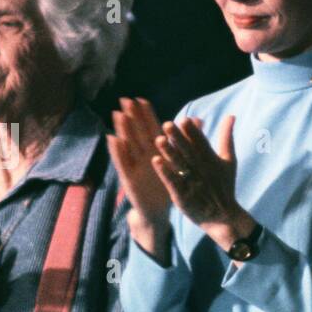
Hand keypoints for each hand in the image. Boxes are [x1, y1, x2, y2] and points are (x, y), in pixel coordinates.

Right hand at [108, 97, 173, 258]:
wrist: (158, 211)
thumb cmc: (168, 185)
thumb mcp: (179, 163)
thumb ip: (188, 141)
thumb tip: (198, 121)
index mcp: (155, 151)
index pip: (150, 129)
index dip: (146, 115)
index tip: (142, 99)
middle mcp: (142, 156)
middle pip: (136, 133)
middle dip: (131, 117)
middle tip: (125, 100)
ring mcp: (134, 166)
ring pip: (128, 145)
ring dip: (122, 130)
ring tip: (118, 115)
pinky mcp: (129, 179)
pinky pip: (123, 163)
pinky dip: (117, 151)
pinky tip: (113, 139)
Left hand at [151, 115, 252, 251]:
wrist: (223, 217)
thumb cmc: (224, 186)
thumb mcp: (229, 160)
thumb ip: (227, 137)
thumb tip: (231, 115)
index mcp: (210, 159)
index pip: (201, 142)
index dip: (193, 132)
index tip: (184, 119)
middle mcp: (200, 169)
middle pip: (188, 151)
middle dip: (178, 138)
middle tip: (167, 124)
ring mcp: (191, 182)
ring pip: (178, 164)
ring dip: (169, 152)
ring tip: (158, 140)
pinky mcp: (182, 195)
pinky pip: (172, 181)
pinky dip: (165, 172)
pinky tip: (155, 161)